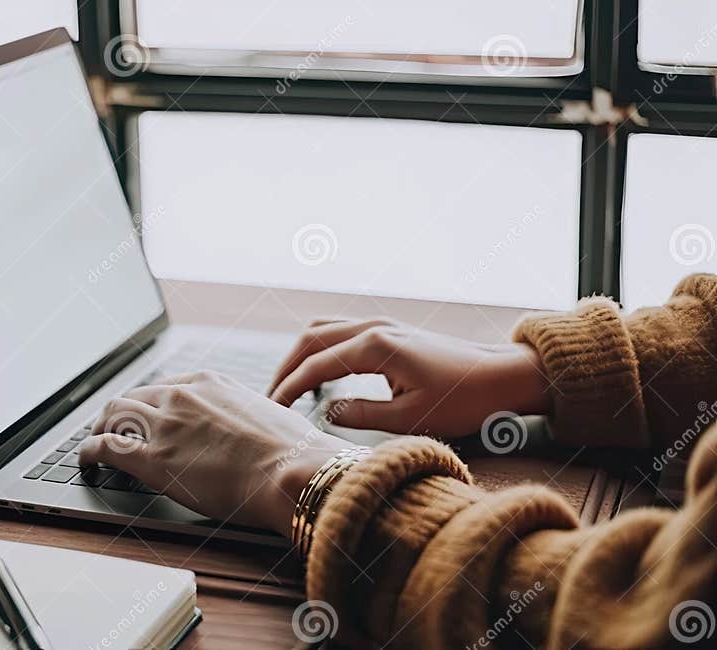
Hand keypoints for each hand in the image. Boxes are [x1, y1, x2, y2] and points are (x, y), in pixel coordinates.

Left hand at [78, 371, 342, 535]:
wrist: (292, 470)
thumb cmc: (292, 450)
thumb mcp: (266, 415)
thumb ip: (244, 416)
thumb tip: (248, 430)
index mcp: (208, 383)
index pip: (163, 387)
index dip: (148, 404)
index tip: (145, 415)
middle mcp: (181, 397)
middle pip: (131, 397)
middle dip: (117, 413)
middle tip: (111, 428)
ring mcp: (165, 426)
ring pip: (112, 415)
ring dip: (99, 429)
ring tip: (95, 444)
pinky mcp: (154, 460)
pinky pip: (106, 447)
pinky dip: (90, 452)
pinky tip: (88, 461)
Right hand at [267, 318, 552, 438]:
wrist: (504, 376)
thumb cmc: (464, 401)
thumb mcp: (411, 418)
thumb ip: (360, 414)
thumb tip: (326, 411)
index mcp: (375, 346)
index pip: (315, 365)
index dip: (288, 389)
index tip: (273, 412)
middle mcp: (374, 327)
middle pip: (310, 338)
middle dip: (286, 368)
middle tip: (272, 400)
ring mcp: (382, 323)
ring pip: (323, 329)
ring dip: (302, 355)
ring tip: (290, 388)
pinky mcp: (390, 330)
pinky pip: (341, 331)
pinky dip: (321, 349)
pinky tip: (321, 377)